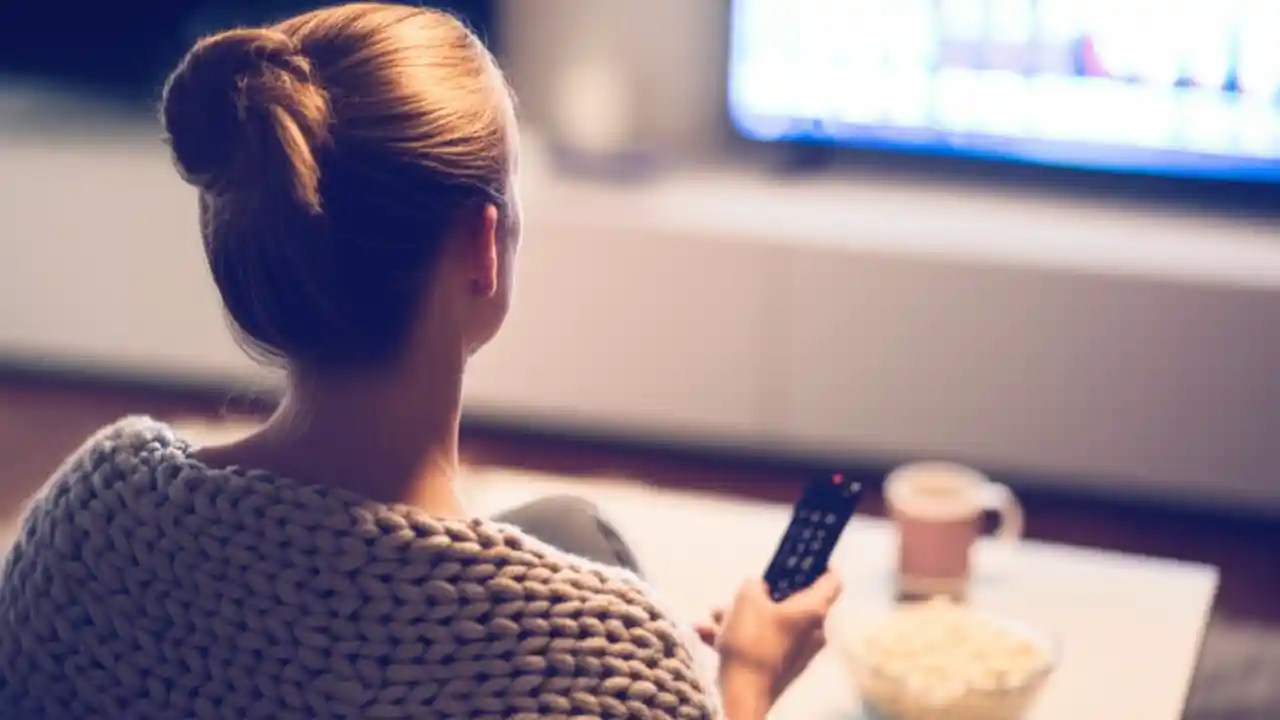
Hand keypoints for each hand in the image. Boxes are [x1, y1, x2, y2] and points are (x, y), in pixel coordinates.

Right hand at [713, 573, 842, 715]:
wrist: (742, 695)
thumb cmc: (750, 642)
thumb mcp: (745, 598)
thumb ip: (753, 584)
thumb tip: (757, 587)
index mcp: (813, 611)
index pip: (832, 581)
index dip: (821, 564)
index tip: (807, 557)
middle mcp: (812, 633)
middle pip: (792, 601)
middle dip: (761, 593)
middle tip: (742, 590)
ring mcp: (797, 652)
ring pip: (771, 622)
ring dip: (741, 615)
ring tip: (714, 614)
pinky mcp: (780, 667)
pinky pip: (761, 642)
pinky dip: (738, 636)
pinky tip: (705, 633)